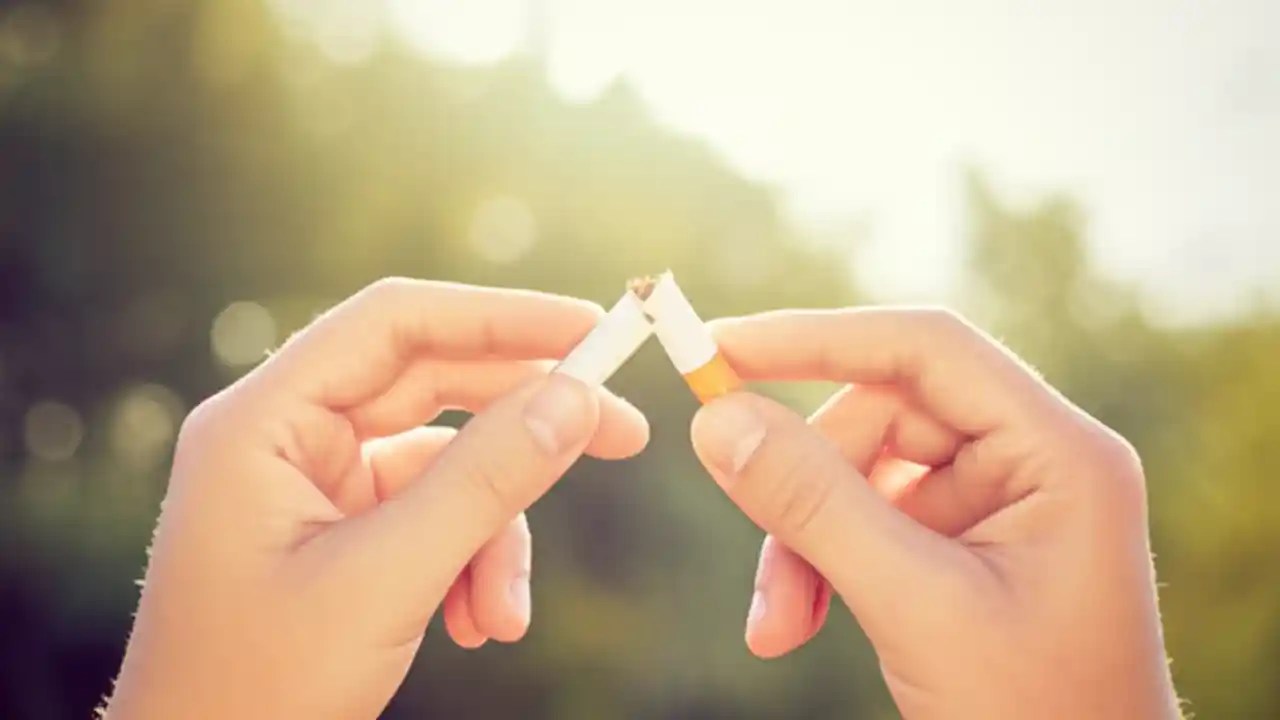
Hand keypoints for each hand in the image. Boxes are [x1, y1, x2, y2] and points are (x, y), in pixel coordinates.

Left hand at [106, 279, 648, 718]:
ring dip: (494, 533)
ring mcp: (313, 487)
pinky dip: (469, 564)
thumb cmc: (258, 689)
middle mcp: (286, 437)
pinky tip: (479, 623)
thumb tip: (576, 401)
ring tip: (506, 613)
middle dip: (525, 425)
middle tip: (622, 435)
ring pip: (443, 466)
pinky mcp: (340, 534)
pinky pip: (430, 518)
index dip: (501, 317)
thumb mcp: (385, 579)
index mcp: (263, 422)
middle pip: (432, 386)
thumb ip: (484, 482)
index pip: (396, 324)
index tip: (592, 331)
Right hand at [689, 309, 1178, 718]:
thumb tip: (717, 419)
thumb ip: (814, 505)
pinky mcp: (965, 542)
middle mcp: (1034, 460)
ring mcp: (1000, 502)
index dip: (816, 339)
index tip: (721, 348)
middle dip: (804, 488)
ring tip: (776, 625)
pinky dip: (820, 565)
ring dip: (802, 541)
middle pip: (881, 418)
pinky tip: (795, 624)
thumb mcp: (914, 605)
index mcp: (1059, 454)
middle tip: (758, 559)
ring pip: (861, 473)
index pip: (925, 349)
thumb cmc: (1035, 716)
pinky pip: (868, 520)